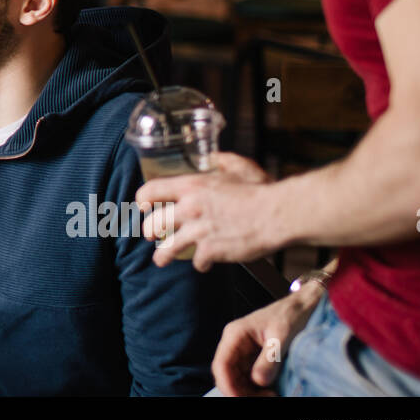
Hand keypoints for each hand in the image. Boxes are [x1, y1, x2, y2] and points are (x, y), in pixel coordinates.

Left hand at [136, 152, 276, 270]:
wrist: (277, 214)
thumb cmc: (260, 189)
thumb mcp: (238, 167)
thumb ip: (222, 160)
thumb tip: (213, 156)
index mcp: (192, 186)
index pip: (151, 189)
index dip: (142, 199)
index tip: (142, 206)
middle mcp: (190, 208)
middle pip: (155, 222)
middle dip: (149, 230)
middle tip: (150, 235)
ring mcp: (199, 230)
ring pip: (169, 247)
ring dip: (163, 255)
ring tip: (160, 259)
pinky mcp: (211, 250)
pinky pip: (197, 261)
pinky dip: (201, 264)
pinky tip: (204, 263)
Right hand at [212, 287, 322, 395]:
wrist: (304, 306)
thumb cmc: (292, 314)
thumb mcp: (283, 336)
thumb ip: (270, 359)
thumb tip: (258, 381)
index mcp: (235, 334)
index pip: (221, 364)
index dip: (227, 385)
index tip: (241, 399)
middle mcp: (235, 343)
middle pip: (227, 374)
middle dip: (241, 391)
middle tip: (266, 398)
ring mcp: (244, 352)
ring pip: (237, 378)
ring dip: (249, 391)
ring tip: (271, 396)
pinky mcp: (255, 358)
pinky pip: (249, 378)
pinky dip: (257, 388)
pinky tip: (271, 391)